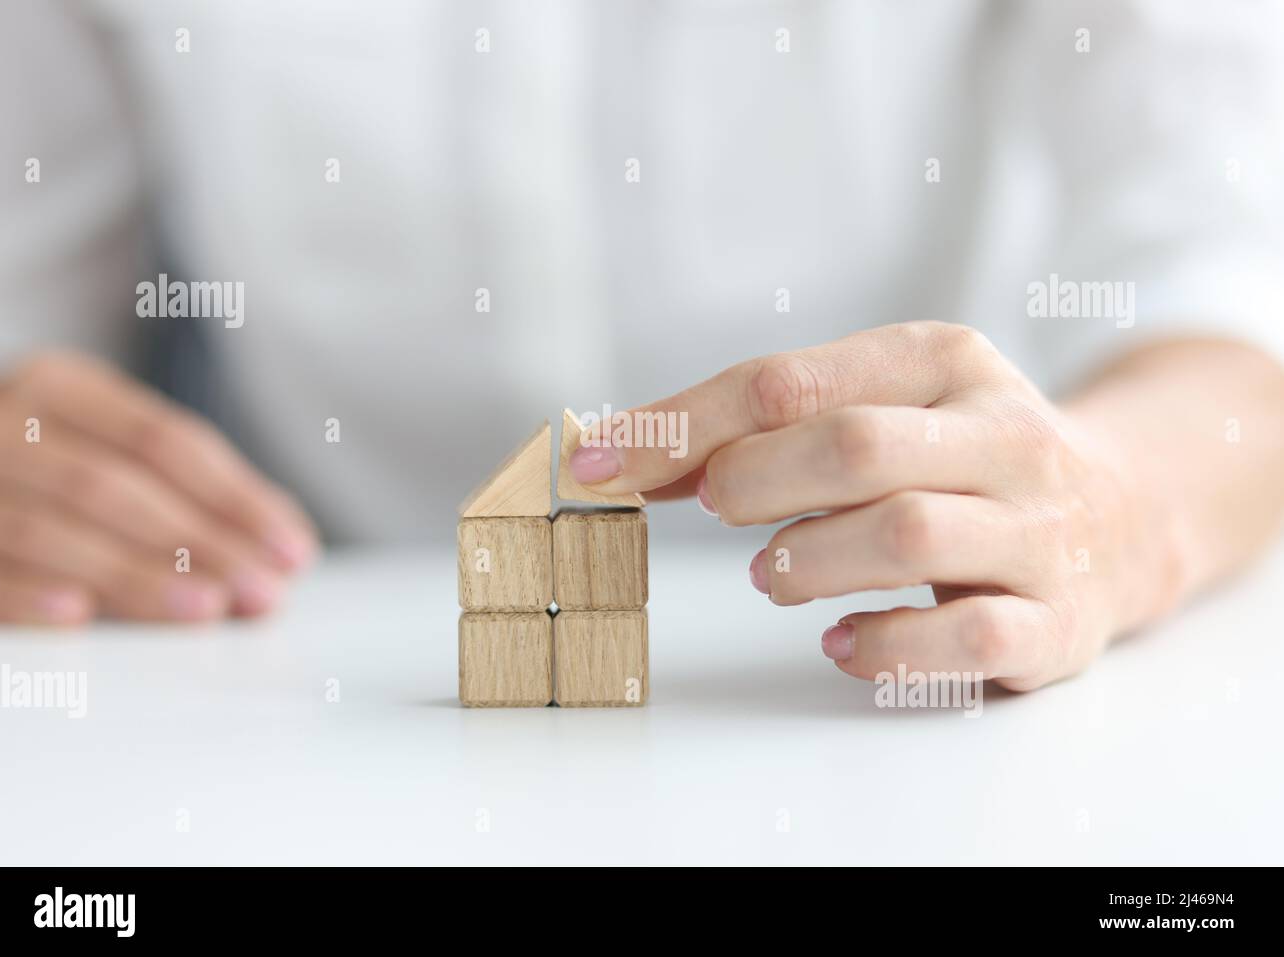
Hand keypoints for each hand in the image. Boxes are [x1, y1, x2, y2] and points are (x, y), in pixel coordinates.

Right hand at [0, 353, 317, 624]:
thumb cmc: (29, 472)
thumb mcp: (96, 450)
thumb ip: (179, 488)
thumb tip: (281, 545)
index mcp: (58, 387)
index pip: (165, 441)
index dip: (236, 497)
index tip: (292, 550)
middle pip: (115, 484)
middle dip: (199, 543)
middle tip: (262, 593)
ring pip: (46, 526)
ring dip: (132, 572)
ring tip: (204, 610)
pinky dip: (20, 591)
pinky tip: (76, 615)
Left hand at [567, 322, 1185, 690]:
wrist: (1125, 513)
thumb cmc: (964, 457)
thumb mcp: (885, 406)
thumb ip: (769, 428)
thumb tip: (628, 453)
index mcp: (942, 361)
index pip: (790, 382)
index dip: (678, 427)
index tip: (591, 465)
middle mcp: (999, 433)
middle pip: (852, 446)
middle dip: (755, 483)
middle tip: (722, 515)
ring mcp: (1035, 529)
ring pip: (905, 534)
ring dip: (808, 560)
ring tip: (774, 575)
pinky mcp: (1055, 620)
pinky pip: (964, 638)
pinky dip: (883, 646)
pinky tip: (839, 640)